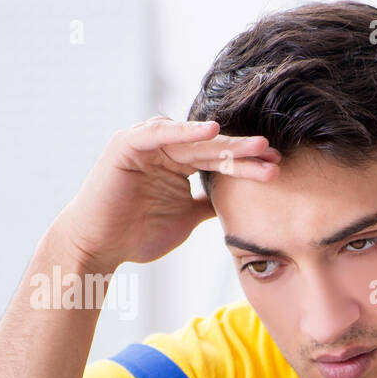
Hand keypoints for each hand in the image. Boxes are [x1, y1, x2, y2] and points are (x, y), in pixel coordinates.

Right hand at [51, 116, 281, 272]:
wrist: (99, 247)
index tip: (277, 167)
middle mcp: (164, 149)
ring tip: (256, 146)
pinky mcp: (127, 145)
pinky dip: (184, 131)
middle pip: (211, 148)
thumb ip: (208, 204)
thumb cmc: (138, 234)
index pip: (220, 160)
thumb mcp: (186, 218)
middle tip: (274, 153)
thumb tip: (236, 203)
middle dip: (244, 152)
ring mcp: (145, 144)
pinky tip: (211, 130)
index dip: (247, 164)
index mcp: (178, 164)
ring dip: (225, 142)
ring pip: (192, 140)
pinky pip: (159, 134)